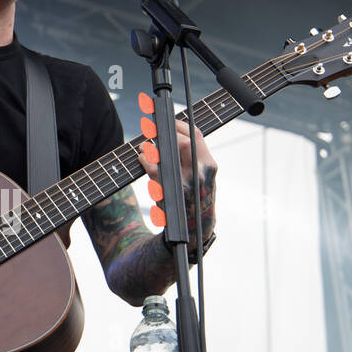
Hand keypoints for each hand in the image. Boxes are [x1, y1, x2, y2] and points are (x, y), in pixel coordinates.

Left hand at [138, 119, 217, 251]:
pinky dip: (146, 161)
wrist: (193, 230)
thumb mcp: (202, 177)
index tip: (167, 121)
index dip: (179, 124)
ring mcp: (185, 183)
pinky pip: (156, 170)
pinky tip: (142, 159)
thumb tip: (174, 132)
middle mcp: (200, 173)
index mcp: (209, 165)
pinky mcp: (171, 192)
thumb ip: (193, 156)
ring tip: (144, 146)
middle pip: (181, 141)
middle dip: (164, 133)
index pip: (196, 135)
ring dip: (152, 147)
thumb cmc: (196, 200)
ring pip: (167, 153)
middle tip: (152, 130)